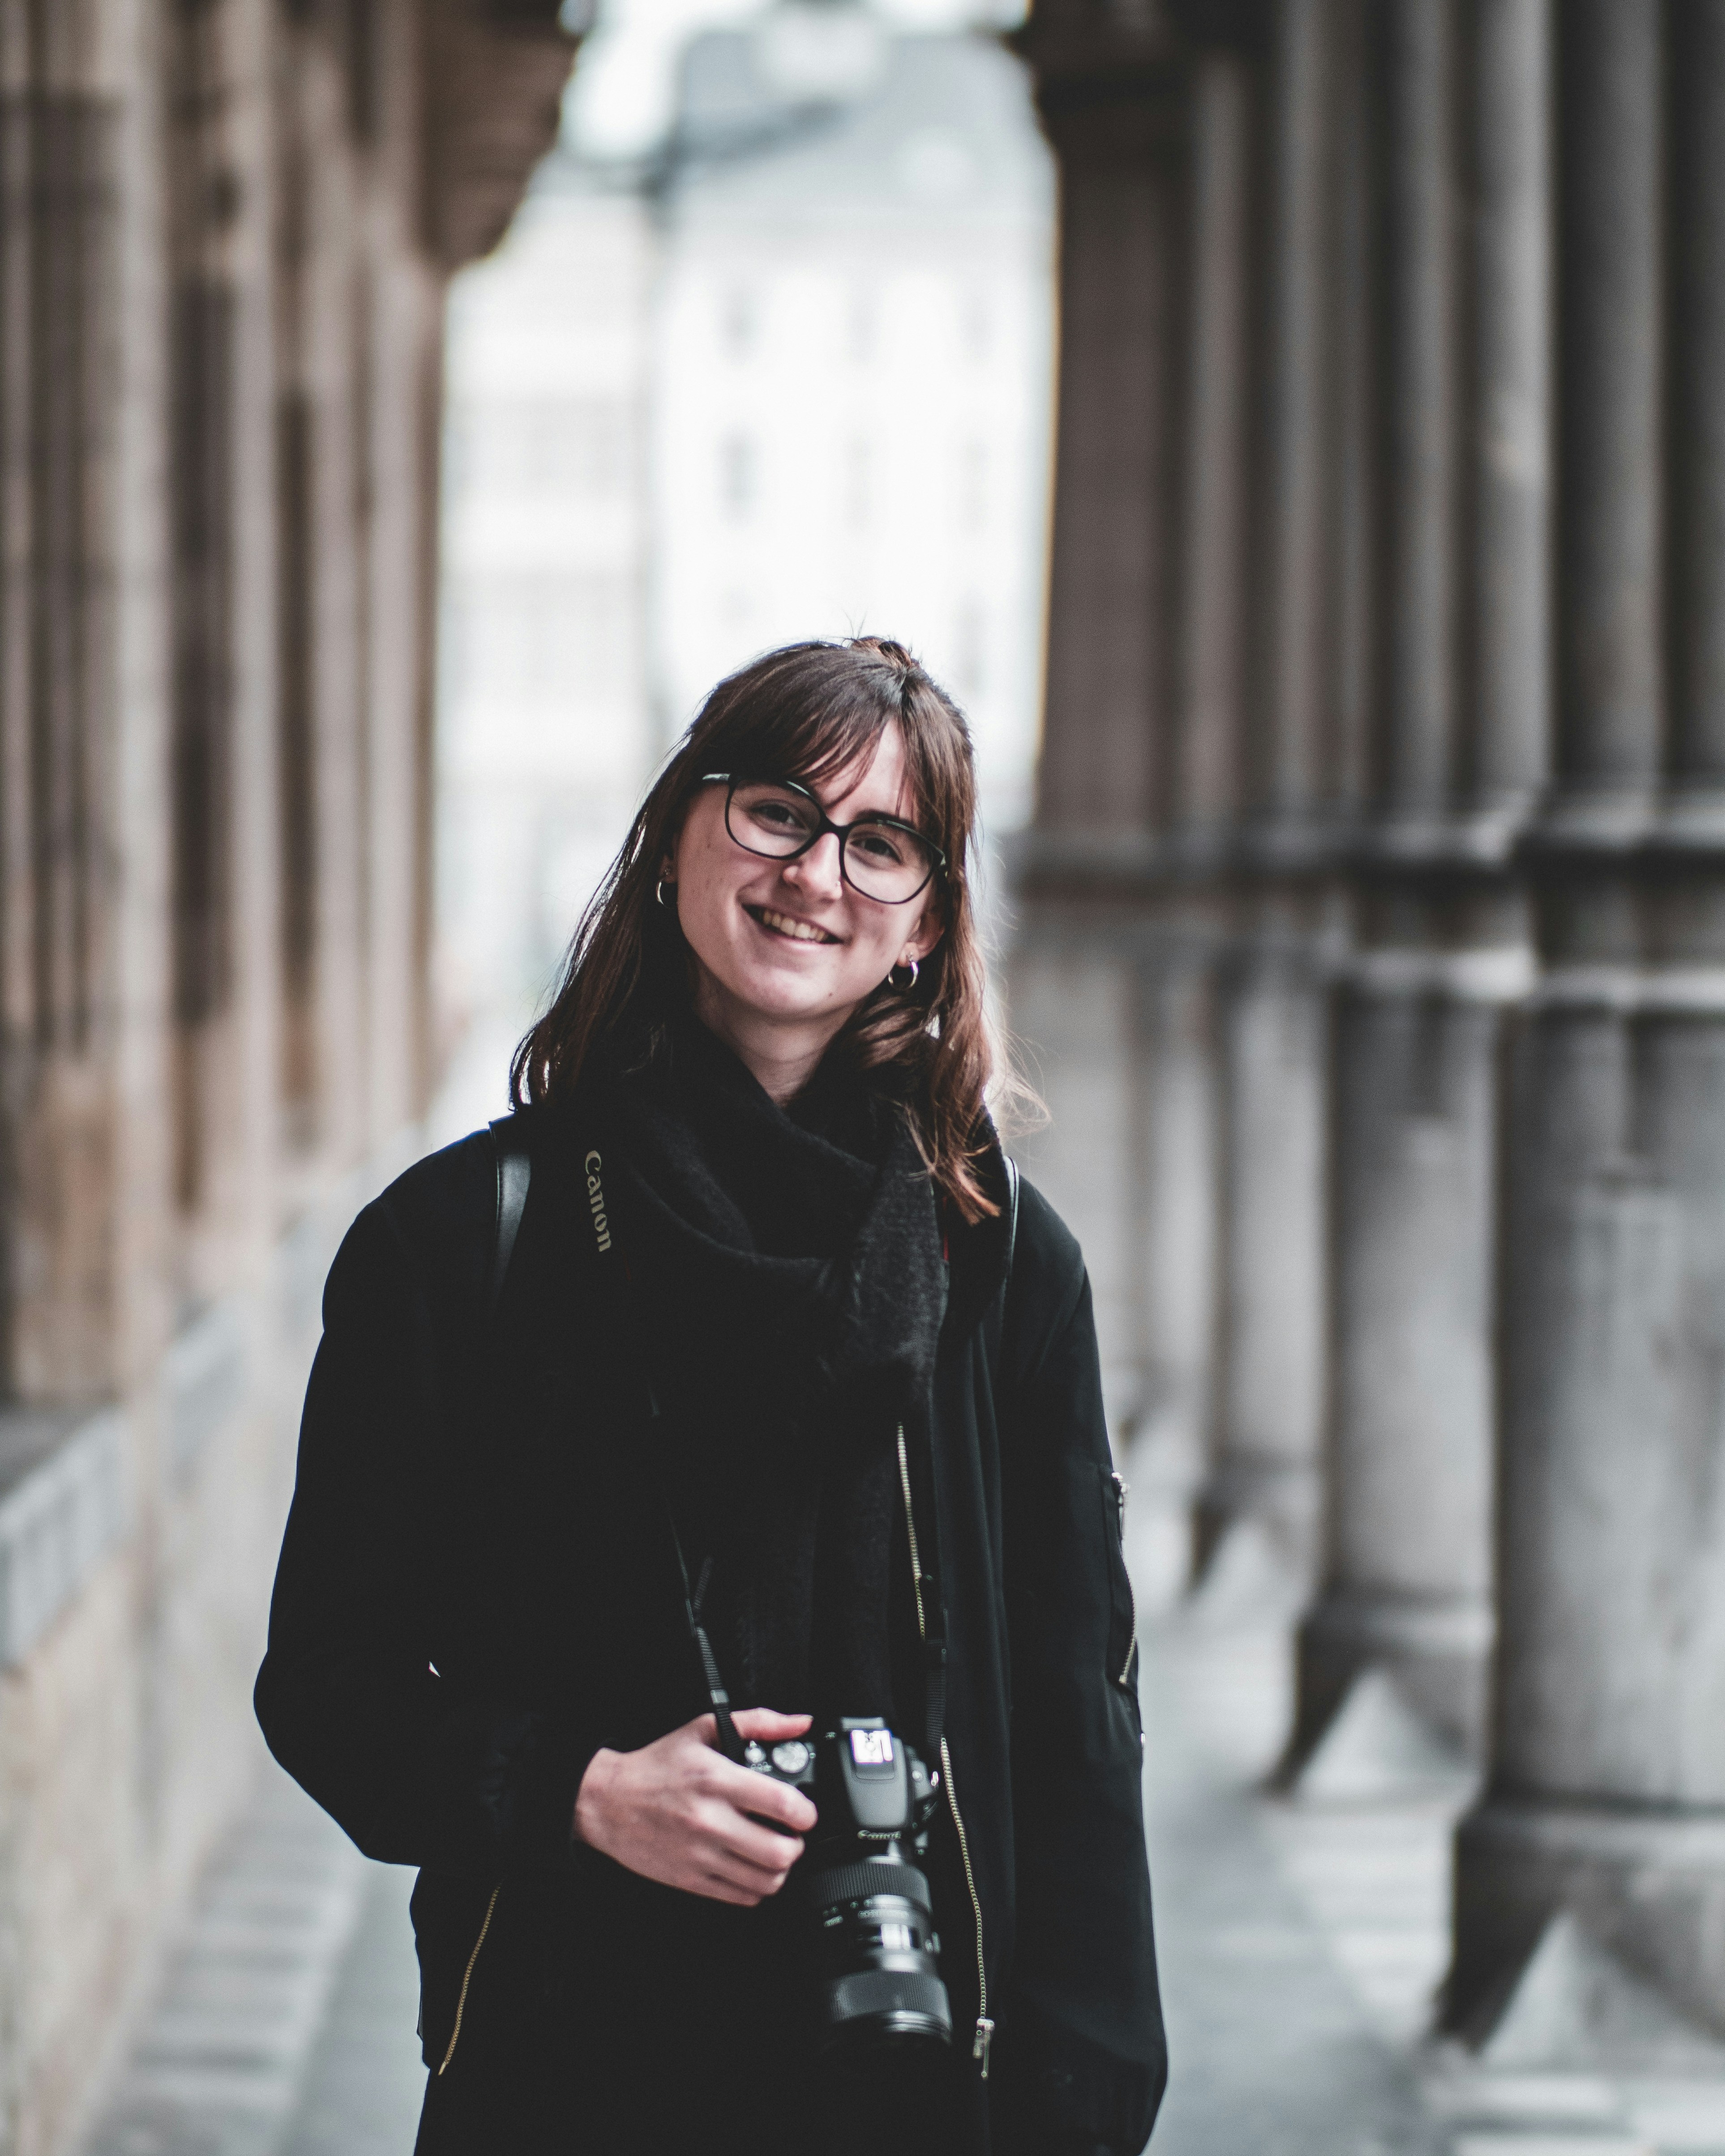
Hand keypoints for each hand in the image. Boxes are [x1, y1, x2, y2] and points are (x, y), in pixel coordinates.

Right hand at [573, 1708, 818, 1906]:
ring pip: (765, 1880)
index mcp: (717, 1781)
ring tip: (773, 1851)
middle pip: (779, 1851)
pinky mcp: (691, 1880)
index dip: (805, 1812)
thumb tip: (799, 1723)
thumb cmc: (658, 1766)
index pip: (781, 1804)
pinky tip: (751, 1867)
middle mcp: (710, 1821)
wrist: (609, 1802)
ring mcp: (700, 1855)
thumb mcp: (704, 1730)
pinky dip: (756, 1887)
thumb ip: (758, 1723)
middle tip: (791, 1834)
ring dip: (779, 1868)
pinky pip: (742, 1897)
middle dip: (796, 1845)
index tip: (804, 1812)